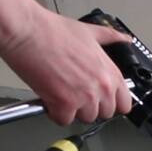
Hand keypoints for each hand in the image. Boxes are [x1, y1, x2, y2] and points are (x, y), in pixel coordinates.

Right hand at [0, 4, 131, 124]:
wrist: (26, 31)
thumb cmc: (52, 31)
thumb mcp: (89, 32)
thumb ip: (110, 38)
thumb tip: (124, 39)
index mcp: (110, 73)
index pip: (124, 104)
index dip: (112, 103)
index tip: (102, 100)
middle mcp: (101, 87)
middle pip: (104, 114)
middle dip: (90, 106)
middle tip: (76, 92)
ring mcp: (84, 97)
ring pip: (85, 118)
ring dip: (73, 110)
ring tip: (62, 91)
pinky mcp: (64, 104)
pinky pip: (63, 120)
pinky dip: (55, 112)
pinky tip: (50, 96)